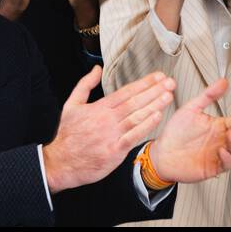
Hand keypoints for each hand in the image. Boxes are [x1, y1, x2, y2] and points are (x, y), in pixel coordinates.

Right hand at [43, 67, 174, 191]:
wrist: (60, 162)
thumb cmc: (67, 135)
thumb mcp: (71, 105)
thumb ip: (85, 85)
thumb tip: (96, 69)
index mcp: (99, 108)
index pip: (126, 92)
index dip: (144, 83)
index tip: (159, 77)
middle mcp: (107, 120)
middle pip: (135, 102)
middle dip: (155, 91)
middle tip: (170, 83)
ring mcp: (111, 135)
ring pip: (137, 117)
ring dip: (154, 105)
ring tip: (168, 96)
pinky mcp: (114, 151)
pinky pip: (133, 136)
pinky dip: (146, 126)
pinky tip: (157, 117)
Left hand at [149, 78, 230, 183]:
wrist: (161, 153)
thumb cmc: (175, 132)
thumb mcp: (191, 108)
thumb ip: (208, 95)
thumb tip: (223, 82)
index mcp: (217, 126)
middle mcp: (219, 140)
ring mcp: (217, 154)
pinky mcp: (212, 167)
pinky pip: (226, 164)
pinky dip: (227, 158)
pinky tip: (222, 151)